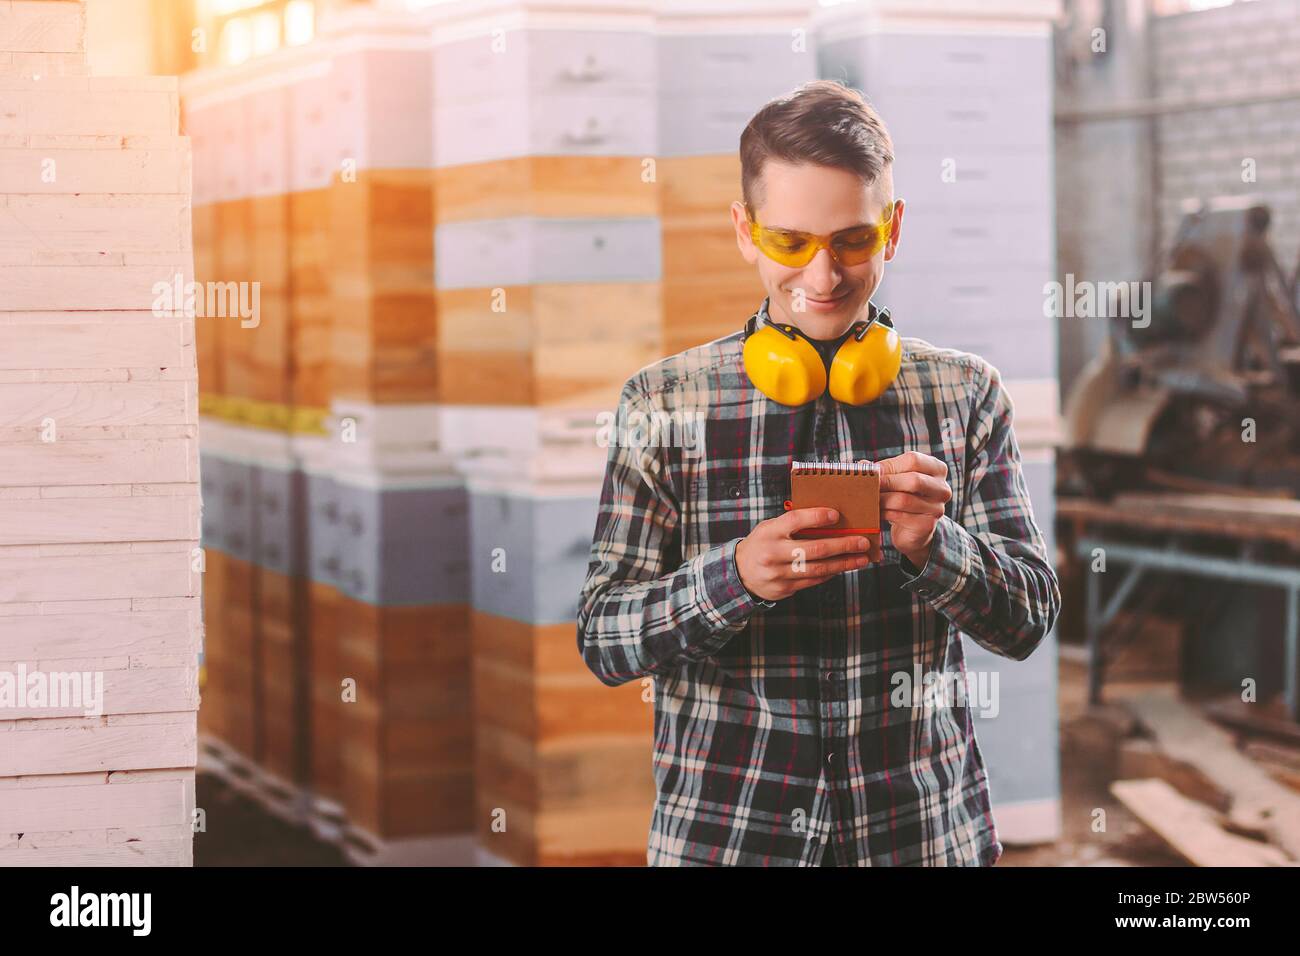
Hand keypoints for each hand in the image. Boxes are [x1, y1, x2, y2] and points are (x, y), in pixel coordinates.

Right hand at [735, 508, 880, 601]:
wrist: (740, 572)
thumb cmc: (762, 544)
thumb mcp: (771, 528)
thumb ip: (793, 525)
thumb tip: (830, 522)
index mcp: (770, 532)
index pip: (796, 520)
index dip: (817, 517)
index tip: (837, 515)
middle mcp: (773, 552)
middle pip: (814, 548)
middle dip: (843, 545)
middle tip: (863, 542)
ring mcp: (778, 573)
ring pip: (818, 568)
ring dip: (844, 563)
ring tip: (862, 558)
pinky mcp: (784, 588)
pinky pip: (813, 580)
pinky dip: (830, 573)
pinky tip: (843, 567)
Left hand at [870, 451, 951, 568]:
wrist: (912, 529)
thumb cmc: (902, 496)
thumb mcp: (896, 480)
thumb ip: (883, 470)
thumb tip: (863, 465)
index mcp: (937, 469)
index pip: (914, 460)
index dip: (890, 465)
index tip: (872, 470)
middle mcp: (942, 488)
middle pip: (914, 480)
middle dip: (886, 482)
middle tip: (866, 485)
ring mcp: (937, 508)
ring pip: (904, 500)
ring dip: (882, 499)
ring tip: (867, 498)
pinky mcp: (927, 525)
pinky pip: (901, 516)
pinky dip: (884, 513)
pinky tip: (874, 511)